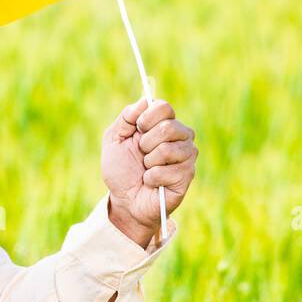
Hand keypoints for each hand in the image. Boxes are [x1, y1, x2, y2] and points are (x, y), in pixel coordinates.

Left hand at [100, 97, 196, 246]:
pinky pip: (169, 170)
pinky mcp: (188, 175)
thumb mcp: (114, 140)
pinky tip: (152, 182)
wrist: (124, 200)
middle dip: (145, 143)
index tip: (138, 129)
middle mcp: (179, 136)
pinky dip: (152, 177)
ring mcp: (186, 155)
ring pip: (168, 149)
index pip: (164, 107)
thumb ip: (126, 118)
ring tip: (147, 169)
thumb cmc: (121, 170)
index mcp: (162, 123)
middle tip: (141, 154)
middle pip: (168, 127)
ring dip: (149, 162)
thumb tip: (144, 101)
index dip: (148, 118)